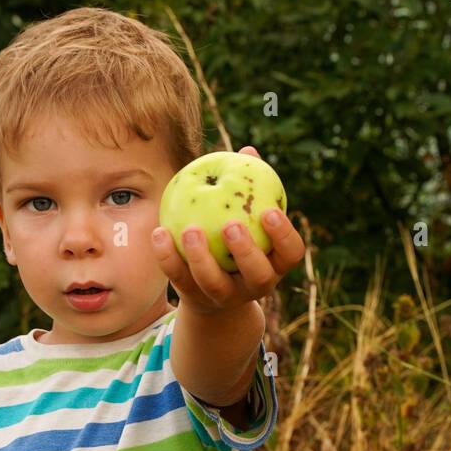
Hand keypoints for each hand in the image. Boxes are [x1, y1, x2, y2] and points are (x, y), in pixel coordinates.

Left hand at [151, 144, 304, 314]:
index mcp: (275, 264)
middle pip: (257, 275)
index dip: (284, 235)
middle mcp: (255, 286)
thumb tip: (248, 151)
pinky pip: (179, 279)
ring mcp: (225, 297)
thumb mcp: (247, 218)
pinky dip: (168, 257)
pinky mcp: (195, 299)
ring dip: (202, 257)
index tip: (269, 211)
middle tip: (230, 225)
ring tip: (191, 229)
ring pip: (214, 283)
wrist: (212, 290)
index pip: (291, 253)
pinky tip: (159, 233)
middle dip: (246, 251)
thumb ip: (249, 189)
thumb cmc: (236, 241)